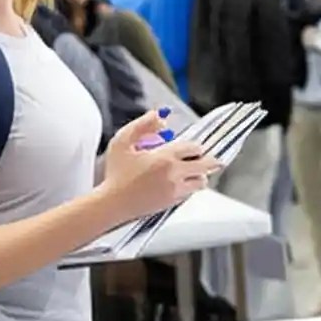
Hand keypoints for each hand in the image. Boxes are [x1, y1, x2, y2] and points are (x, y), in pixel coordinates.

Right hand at [98, 111, 221, 222]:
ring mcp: (176, 191)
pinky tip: (179, 181)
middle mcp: (174, 174)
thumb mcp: (122, 142)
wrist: (112, 203)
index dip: (194, 146)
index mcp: (164, 158)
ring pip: (202, 180)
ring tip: (189, 170)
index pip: (194, 147)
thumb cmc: (116, 173)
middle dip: (207, 159)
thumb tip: (160, 117)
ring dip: (199, 174)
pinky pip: (191, 192)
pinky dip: (190, 186)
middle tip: (204, 157)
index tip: (188, 147)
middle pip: (206, 164)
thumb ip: (142, 125)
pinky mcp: (173, 203)